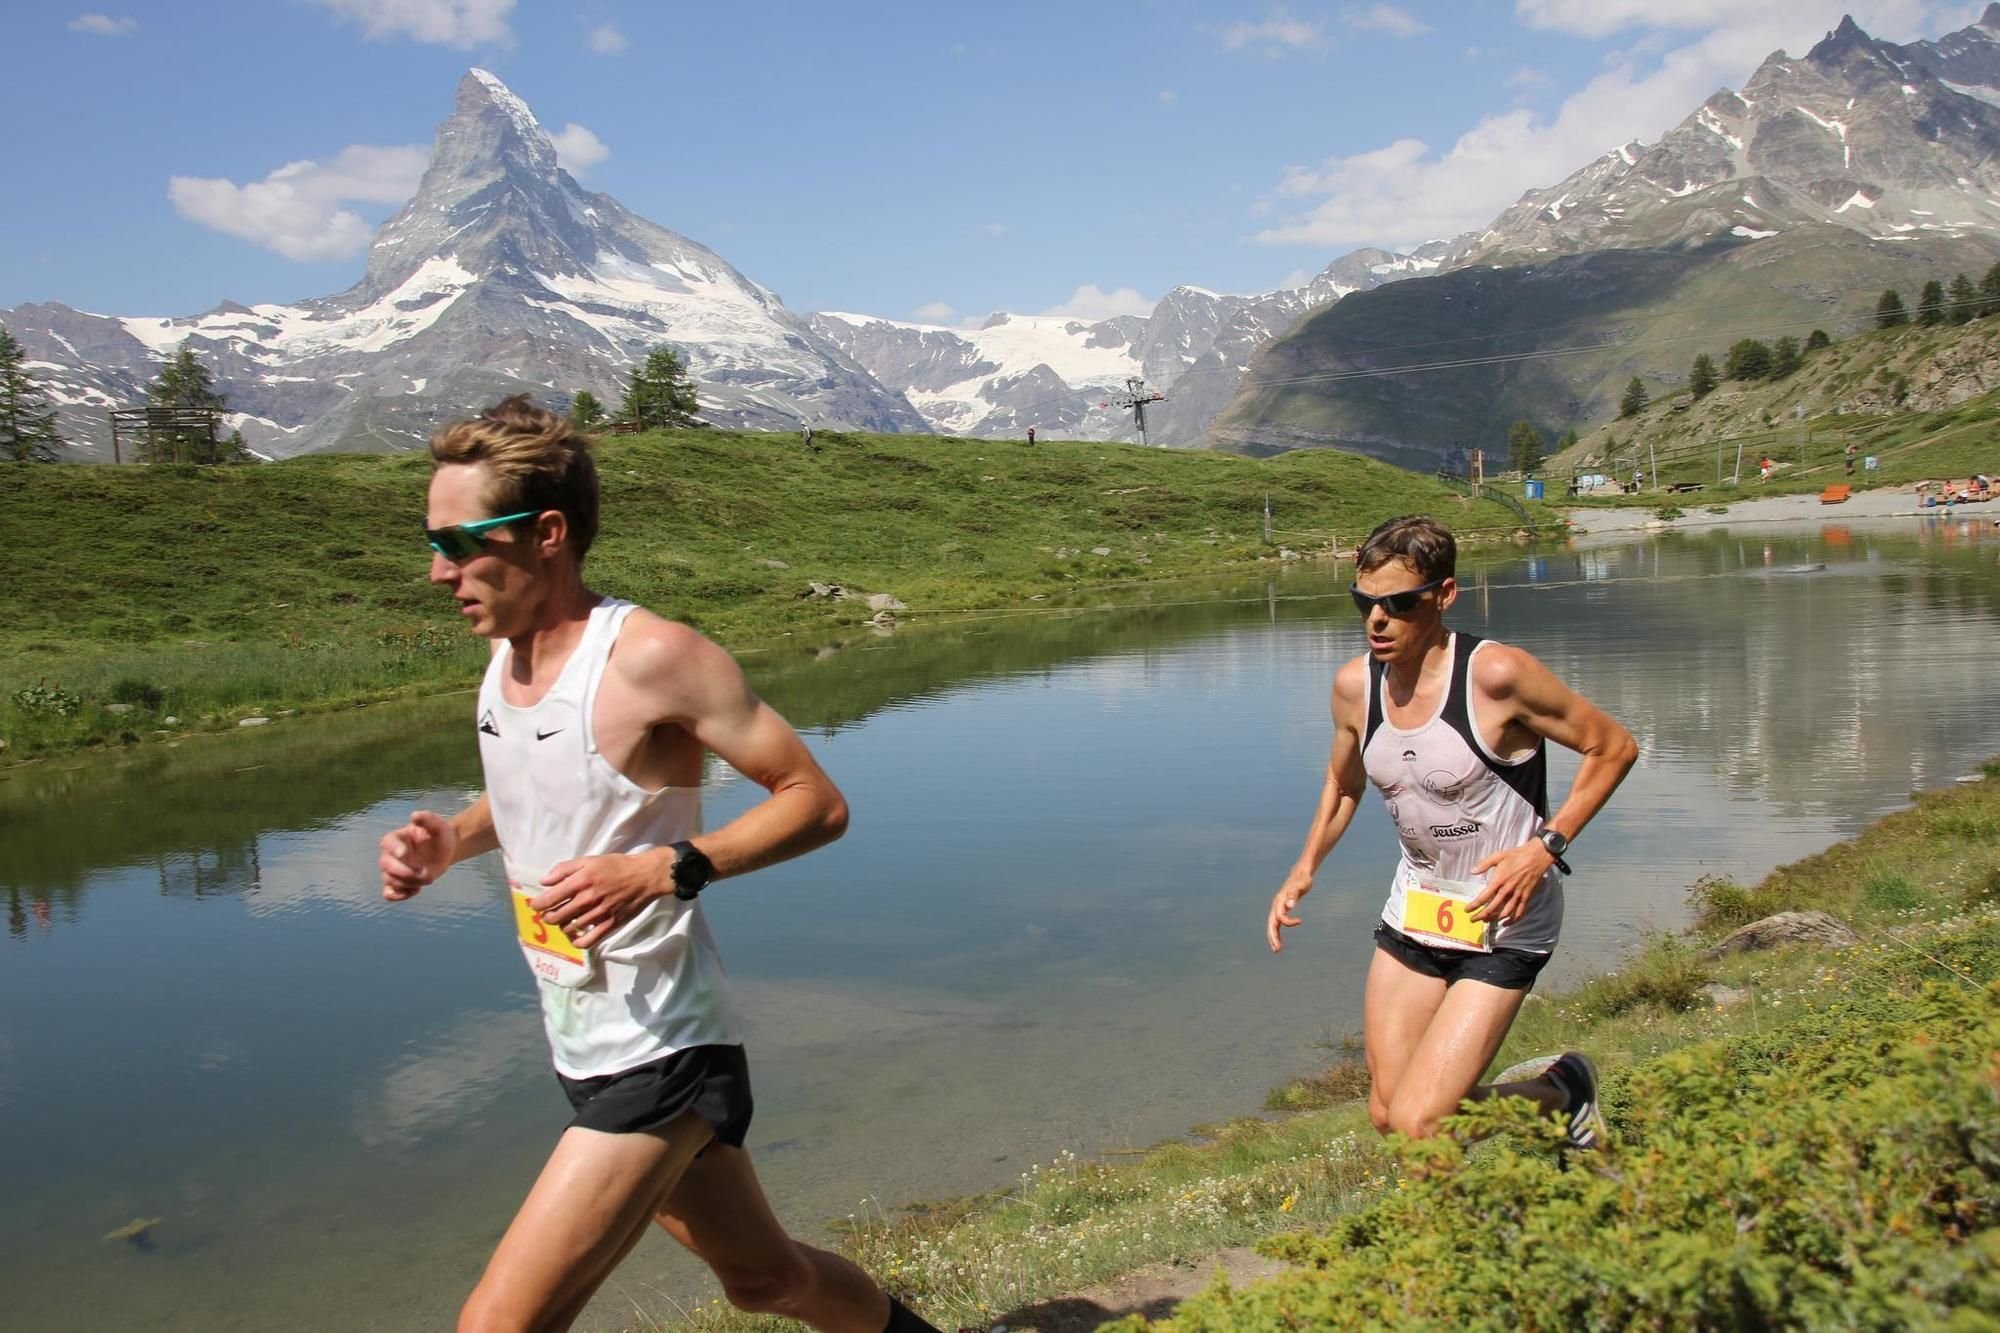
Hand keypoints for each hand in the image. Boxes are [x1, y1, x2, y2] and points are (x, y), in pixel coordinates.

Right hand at [381, 811, 458, 900]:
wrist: (444, 851)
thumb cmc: (440, 836)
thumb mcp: (438, 826)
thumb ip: (428, 819)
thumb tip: (414, 815)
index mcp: (397, 838)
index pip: (387, 843)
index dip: (393, 848)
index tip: (404, 853)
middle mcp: (391, 854)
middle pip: (386, 865)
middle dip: (404, 872)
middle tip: (425, 873)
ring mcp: (393, 870)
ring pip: (389, 880)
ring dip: (408, 883)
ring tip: (428, 878)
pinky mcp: (398, 883)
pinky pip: (388, 893)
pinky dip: (398, 895)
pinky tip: (415, 891)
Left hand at [532, 848, 672, 950]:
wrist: (644, 876)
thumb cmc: (616, 866)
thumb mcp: (589, 860)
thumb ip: (564, 869)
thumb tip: (544, 881)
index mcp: (580, 882)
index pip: (549, 899)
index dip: (537, 905)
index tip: (536, 905)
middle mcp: (586, 900)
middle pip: (555, 917)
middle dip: (548, 916)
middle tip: (550, 913)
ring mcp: (598, 915)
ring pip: (568, 928)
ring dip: (562, 925)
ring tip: (565, 920)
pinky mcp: (609, 925)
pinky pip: (587, 941)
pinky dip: (576, 942)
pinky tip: (575, 936)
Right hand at [1267, 871, 1313, 952]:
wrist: (1299, 875)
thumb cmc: (1302, 880)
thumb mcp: (1301, 885)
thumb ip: (1294, 894)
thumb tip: (1290, 906)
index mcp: (1280, 900)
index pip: (1280, 916)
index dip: (1288, 921)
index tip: (1300, 921)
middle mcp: (1276, 905)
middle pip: (1271, 923)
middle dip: (1273, 936)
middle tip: (1277, 949)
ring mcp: (1277, 908)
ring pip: (1272, 926)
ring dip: (1273, 938)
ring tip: (1276, 950)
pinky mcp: (1281, 910)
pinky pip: (1276, 924)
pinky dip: (1277, 934)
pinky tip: (1279, 943)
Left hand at [1467, 840, 1556, 925]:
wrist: (1536, 857)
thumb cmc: (1516, 855)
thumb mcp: (1497, 856)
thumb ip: (1484, 864)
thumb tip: (1472, 871)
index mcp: (1499, 881)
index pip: (1483, 898)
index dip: (1474, 906)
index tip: (1467, 910)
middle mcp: (1507, 891)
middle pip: (1492, 908)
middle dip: (1481, 916)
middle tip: (1473, 919)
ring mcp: (1518, 895)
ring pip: (1505, 913)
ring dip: (1494, 919)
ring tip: (1486, 921)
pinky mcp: (1527, 897)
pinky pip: (1520, 912)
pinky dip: (1513, 920)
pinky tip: (1506, 923)